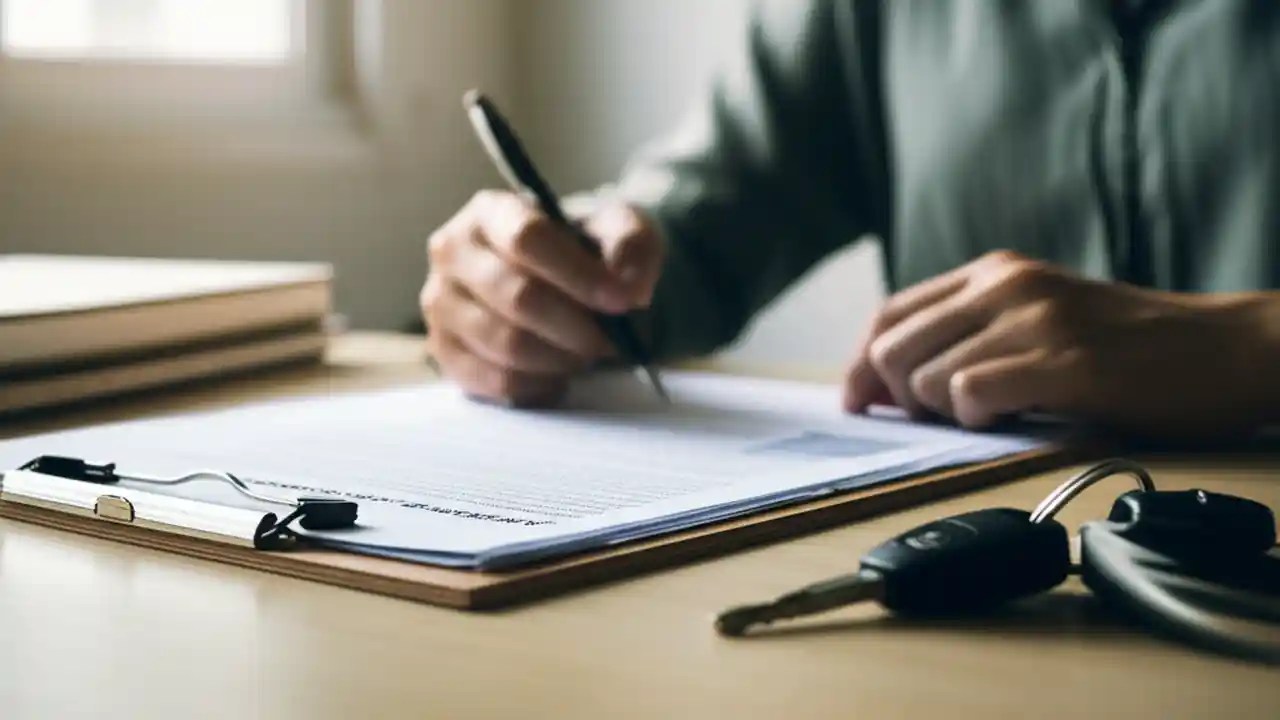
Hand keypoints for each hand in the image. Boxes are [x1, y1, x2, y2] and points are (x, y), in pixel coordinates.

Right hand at [421, 191, 663, 405]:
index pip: (527, 238)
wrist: (562, 280)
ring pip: (506, 344)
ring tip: (585, 353)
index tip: (621, 301)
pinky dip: (538, 385)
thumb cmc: (588, 250)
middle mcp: (452, 252)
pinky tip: (559, 374)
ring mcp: (440, 303)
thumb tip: (629, 288)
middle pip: (517, 297)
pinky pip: (494, 381)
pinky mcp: (444, 351)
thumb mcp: (622, 230)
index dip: (578, 274)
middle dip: (576, 327)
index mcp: (491, 211)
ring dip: (560, 358)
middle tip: (611, 340)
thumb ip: (632, 246)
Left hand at [843, 250, 1276, 437]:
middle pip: (890, 349)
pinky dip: (977, 419)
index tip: (858, 402)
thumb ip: (972, 333)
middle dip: (898, 398)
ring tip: (994, 414)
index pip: (889, 314)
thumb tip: (885, 381)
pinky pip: (971, 393)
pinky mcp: (1063, 360)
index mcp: (993, 272)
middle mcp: (1004, 285)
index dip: (859, 364)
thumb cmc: (1130, 349)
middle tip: (941, 419)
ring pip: (923, 376)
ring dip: (944, 412)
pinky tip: (1011, 418)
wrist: (1226, 350)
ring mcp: (1033, 319)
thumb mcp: (1040, 319)